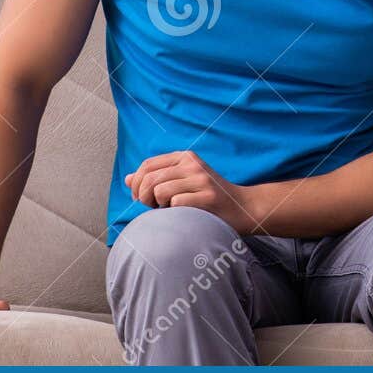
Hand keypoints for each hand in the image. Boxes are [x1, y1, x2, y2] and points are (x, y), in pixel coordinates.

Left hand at [125, 150, 260, 233]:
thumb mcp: (183, 181)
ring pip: (160, 191)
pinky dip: (174, 213)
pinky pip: (176, 204)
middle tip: (153, 207)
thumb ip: (157, 178)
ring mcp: (201, 179)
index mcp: (185, 157)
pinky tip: (183, 215)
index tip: (140, 198)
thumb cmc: (209, 198)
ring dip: (159, 206)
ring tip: (170, 210)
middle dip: (144, 197)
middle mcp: (192, 164)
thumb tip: (128, 179)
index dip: (137, 183)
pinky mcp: (208, 197)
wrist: (243, 208)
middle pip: (150, 179)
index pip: (147, 165)